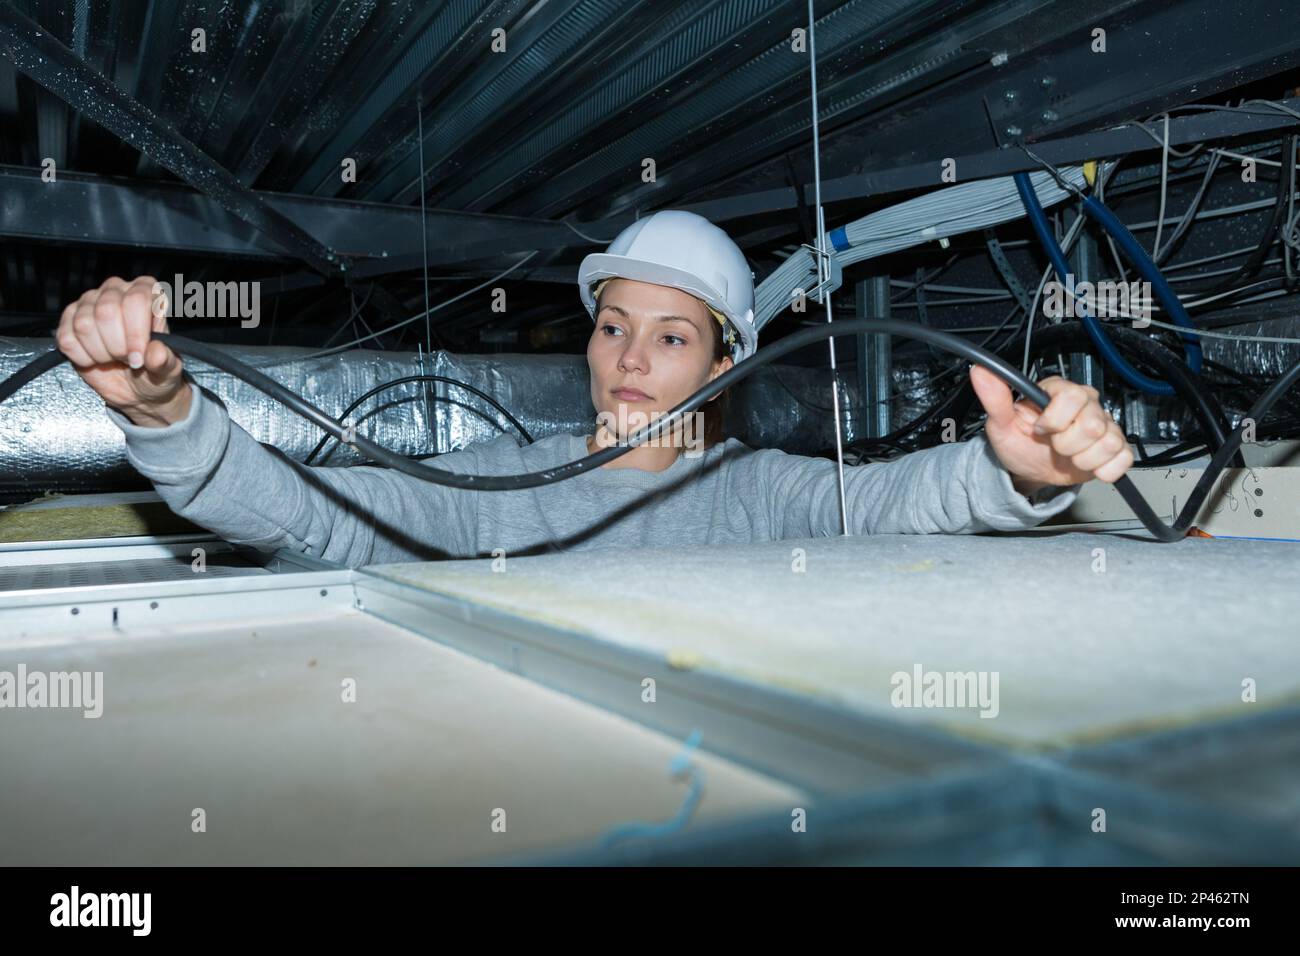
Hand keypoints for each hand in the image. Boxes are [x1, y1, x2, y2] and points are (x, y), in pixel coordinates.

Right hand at [55, 275, 190, 426]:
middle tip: (127, 359)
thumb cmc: (154, 371)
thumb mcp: (167, 370)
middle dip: (117, 345)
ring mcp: (89, 303)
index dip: (135, 333)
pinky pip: (66, 338)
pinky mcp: (68, 321)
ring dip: (100, 352)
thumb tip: (156, 351)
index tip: (138, 358)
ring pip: (84, 324)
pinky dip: (82, 357)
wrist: (136, 388)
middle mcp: (116, 291)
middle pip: (106, 311)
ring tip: (113, 358)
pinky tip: (96, 359)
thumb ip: (164, 361)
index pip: (136, 299)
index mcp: (147, 293)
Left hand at [969, 364, 1133, 492]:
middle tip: (1054, 445)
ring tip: (1068, 455)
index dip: (1054, 421)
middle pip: (1092, 424)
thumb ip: (994, 398)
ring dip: (1082, 458)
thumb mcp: (1001, 424)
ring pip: (1107, 443)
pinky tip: (1087, 465)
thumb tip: (981, 371)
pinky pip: (1122, 458)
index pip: (1072, 397)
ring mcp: (1105, 425)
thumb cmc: (1020, 443)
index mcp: (1061, 392)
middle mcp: (1087, 404)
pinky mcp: (1117, 447)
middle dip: (1066, 444)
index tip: (1040, 429)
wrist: (1031, 470)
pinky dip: (1103, 469)